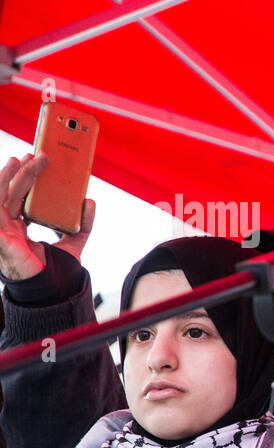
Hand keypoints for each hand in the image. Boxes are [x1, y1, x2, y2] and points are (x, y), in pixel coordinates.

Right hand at [0, 152, 95, 280]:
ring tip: (20, 160)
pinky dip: (0, 195)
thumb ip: (83, 224)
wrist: (52, 292)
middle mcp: (8, 227)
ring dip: (9, 177)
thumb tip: (90, 202)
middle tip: (36, 155)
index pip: (20, 197)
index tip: (35, 160)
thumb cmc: (56, 269)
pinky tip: (3, 182)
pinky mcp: (2, 239)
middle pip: (11, 193)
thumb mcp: (74, 242)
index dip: (25, 177)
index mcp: (20, 226)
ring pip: (1, 198)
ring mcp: (3, 232)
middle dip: (22, 172)